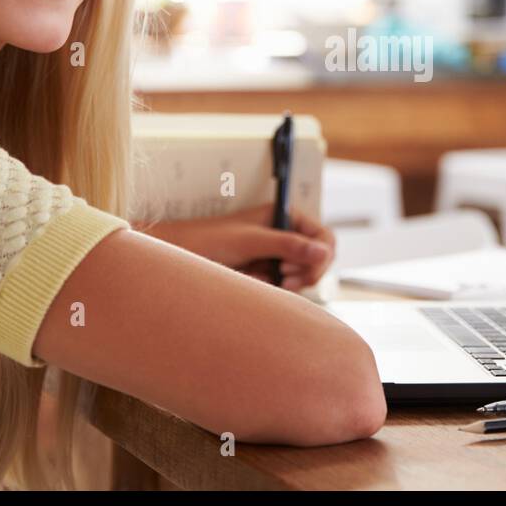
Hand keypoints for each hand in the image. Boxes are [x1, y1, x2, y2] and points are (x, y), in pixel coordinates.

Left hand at [146, 205, 335, 291]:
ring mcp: (278, 255)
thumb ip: (289, 244)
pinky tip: (257, 283)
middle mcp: (285, 234)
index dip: (320, 255)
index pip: (324, 237)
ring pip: (305, 276)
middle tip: (284, 278)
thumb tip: (325, 251)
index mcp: (285, 216)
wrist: (180, 256)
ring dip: (292, 283)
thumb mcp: (252, 241)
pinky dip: (277, 289)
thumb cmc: (210, 240)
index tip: (295, 267)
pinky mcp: (268, 273)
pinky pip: (286, 287)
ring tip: (269, 281)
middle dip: (307, 271)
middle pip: (320, 259)